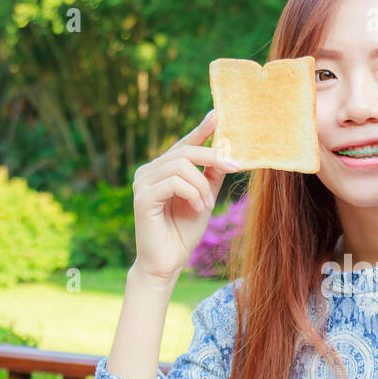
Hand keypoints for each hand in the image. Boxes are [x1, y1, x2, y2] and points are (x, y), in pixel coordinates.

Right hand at [132, 109, 241, 282]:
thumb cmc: (183, 232)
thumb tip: (226, 151)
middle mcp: (149, 171)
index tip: (218, 115)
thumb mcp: (204, 198)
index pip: (184, 144)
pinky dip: (192, 194)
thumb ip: (210, 176)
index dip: (201, 129)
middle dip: (213, 157)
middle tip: (234, 167)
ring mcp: (142, 182)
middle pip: (184, 151)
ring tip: (206, 205)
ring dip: (202, 185)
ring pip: (181, 165)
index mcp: (162, 170)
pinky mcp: (142, 197)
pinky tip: (197, 208)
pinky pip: (175, 182)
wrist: (166, 263)